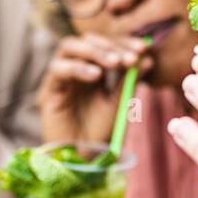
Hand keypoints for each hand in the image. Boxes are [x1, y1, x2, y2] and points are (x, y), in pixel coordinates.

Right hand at [37, 34, 153, 144]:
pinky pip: (58, 69)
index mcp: (96, 69)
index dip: (124, 42)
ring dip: (95, 51)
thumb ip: (130, 80)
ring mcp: (62, 77)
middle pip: (89, 40)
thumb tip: (148, 58)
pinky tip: (96, 76)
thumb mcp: (120, 103)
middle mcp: (77, 68)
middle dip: (111, 45)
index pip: (107, 44)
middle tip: (130, 57)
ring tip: (115, 63)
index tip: (144, 47)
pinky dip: (78, 68)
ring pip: (69, 46)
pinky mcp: (49, 89)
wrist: (83, 157)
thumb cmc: (101, 131)